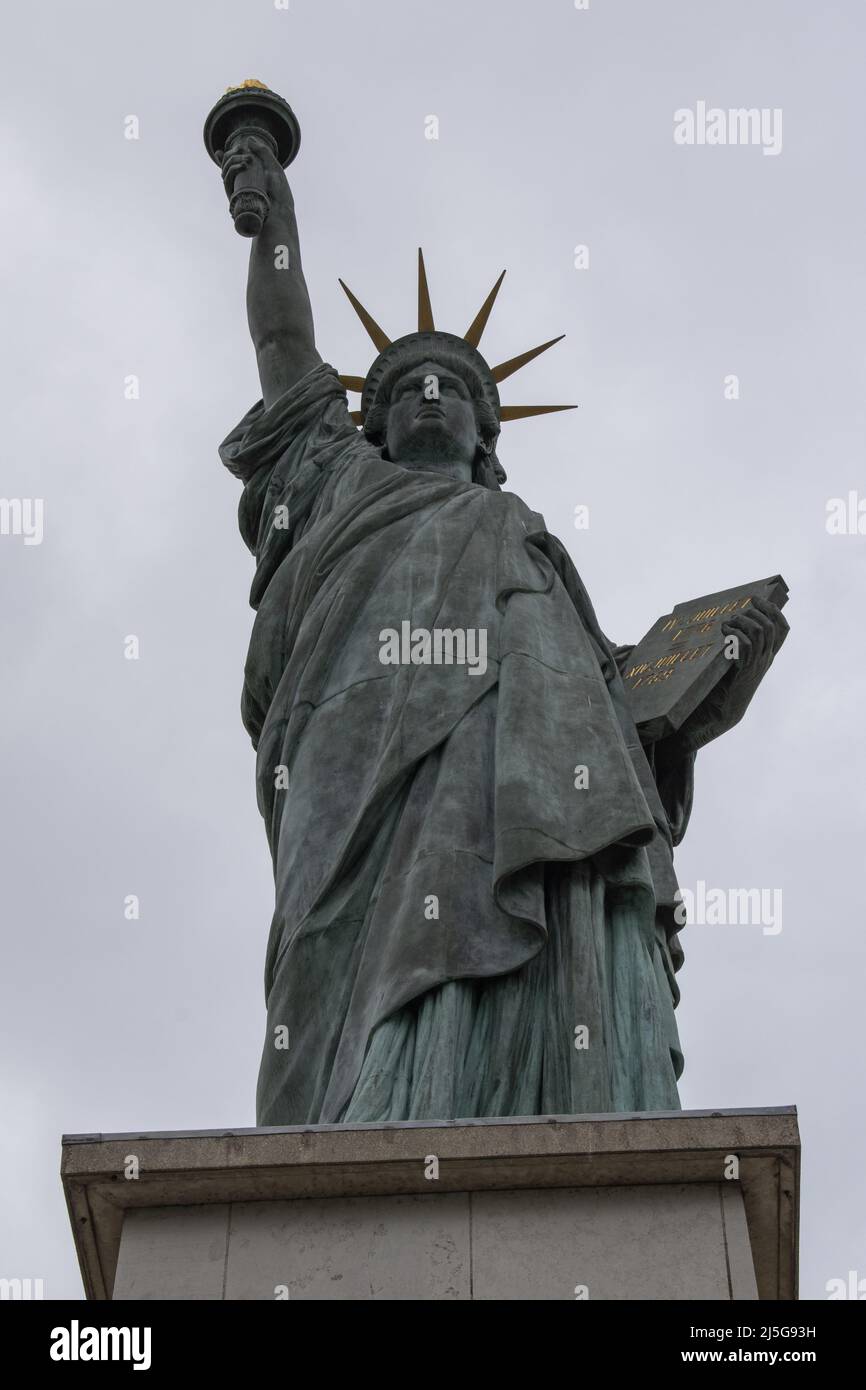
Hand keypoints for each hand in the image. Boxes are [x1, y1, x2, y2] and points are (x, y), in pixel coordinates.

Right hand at [219, 133, 293, 222]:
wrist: (282, 211)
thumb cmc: (280, 193)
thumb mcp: (273, 168)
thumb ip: (263, 152)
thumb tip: (248, 139)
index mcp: (246, 179)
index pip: (230, 166)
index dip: (224, 157)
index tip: (226, 149)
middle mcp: (240, 187)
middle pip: (226, 167)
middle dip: (231, 155)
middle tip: (244, 151)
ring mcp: (237, 194)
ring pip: (225, 173)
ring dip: (232, 161)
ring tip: (247, 160)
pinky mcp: (236, 200)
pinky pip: (227, 183)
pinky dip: (231, 171)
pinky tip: (241, 165)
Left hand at [669, 596, 788, 753]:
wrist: (727, 709)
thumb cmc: (728, 684)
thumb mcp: (737, 660)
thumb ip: (738, 645)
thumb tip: (727, 621)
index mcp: (768, 655)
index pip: (783, 629)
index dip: (775, 611)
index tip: (758, 599)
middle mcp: (767, 659)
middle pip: (772, 627)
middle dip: (757, 611)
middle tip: (741, 608)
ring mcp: (758, 665)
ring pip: (761, 632)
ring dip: (744, 621)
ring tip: (730, 621)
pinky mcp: (746, 671)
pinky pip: (747, 645)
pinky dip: (735, 634)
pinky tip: (724, 633)